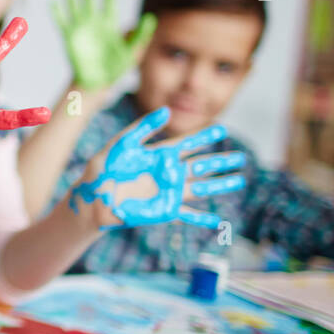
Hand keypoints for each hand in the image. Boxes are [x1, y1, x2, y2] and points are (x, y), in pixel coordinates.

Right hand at [51, 0, 155, 90]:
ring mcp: (81, 29)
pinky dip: (57, 12)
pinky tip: (53, 1)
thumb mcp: (132, 52)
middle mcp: (94, 24)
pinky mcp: (69, 38)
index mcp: (109, 25)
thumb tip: (151, 18)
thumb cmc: (116, 68)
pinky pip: (62, 22)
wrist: (97, 82)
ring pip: (75, 6)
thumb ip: (140, 35)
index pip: (109, 3)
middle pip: (90, 0)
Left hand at [69, 106, 245, 229]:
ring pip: (200, 187)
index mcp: (158, 155)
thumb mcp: (120, 145)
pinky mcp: (164, 210)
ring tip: (238, 181)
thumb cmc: (101, 169)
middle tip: (240, 158)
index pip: (186, 143)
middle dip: (220, 161)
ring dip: (219, 185)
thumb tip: (165, 112)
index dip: (204, 136)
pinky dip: (202, 219)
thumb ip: (141, 128)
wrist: (92, 199)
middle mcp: (167, 173)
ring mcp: (168, 192)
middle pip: (200, 165)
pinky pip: (186, 215)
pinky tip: (218, 221)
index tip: (222, 129)